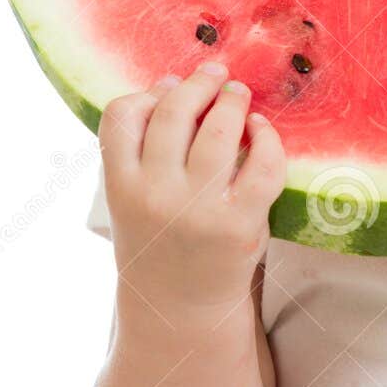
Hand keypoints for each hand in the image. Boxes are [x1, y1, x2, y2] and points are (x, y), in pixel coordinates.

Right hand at [98, 62, 287, 315]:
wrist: (182, 312)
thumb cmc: (160, 244)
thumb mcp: (131, 200)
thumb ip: (141, 151)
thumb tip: (172, 84)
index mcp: (120, 188)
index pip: (122, 117)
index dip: (148, 93)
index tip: (171, 86)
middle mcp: (154, 196)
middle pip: (173, 114)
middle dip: (198, 85)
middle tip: (216, 75)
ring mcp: (197, 210)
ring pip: (218, 131)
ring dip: (232, 102)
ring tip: (239, 95)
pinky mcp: (239, 225)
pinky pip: (262, 166)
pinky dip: (266, 139)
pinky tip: (262, 130)